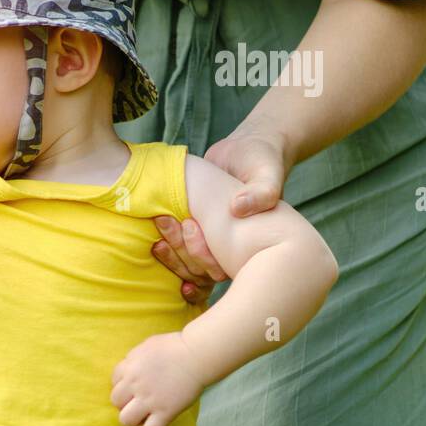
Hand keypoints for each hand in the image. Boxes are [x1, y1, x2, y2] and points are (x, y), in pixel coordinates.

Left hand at [111, 333, 201, 425]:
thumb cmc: (175, 347)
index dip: (123, 384)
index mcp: (131, 367)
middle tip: (137, 401)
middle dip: (124, 402)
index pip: (114, 381)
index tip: (133, 386)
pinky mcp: (165, 413)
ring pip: (125, 420)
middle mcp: (136, 385)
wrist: (198, 354)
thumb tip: (128, 370)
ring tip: (142, 416)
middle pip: (116, 401)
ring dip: (131, 419)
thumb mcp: (147, 346)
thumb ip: (134, 359)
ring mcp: (150, 401)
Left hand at [151, 118, 290, 302]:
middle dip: (179, 250)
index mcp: (250, 249)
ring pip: (190, 270)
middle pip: (201, 273)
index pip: (220, 268)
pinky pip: (184, 260)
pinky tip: (157, 247)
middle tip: (164, 220)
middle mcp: (232, 255)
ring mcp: (215, 251)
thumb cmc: (261, 163)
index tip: (188, 224)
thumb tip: (237, 208)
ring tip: (159, 229)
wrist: (245, 152)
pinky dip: (170, 258)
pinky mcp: (201, 241)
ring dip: (171, 256)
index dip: (200, 254)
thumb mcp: (268, 174)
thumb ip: (262, 192)